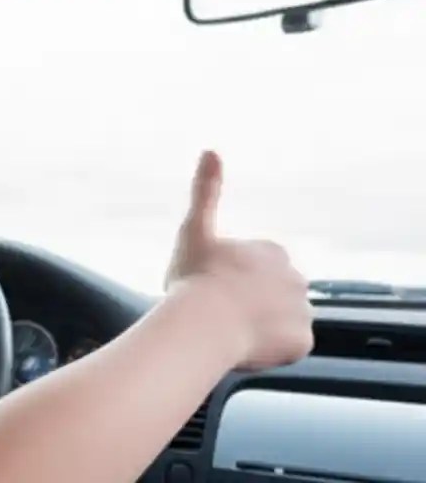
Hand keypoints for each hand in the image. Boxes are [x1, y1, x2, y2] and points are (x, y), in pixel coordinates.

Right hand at [164, 151, 313, 370]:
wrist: (203, 324)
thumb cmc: (195, 277)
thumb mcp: (195, 228)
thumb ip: (206, 190)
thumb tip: (211, 150)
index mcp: (272, 252)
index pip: (258, 268)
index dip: (234, 279)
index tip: (214, 287)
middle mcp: (296, 278)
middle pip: (273, 294)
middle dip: (253, 303)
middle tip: (222, 312)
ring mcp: (301, 311)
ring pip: (280, 320)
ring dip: (262, 326)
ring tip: (230, 332)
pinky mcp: (301, 342)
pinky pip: (288, 346)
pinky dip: (271, 348)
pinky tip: (245, 346)